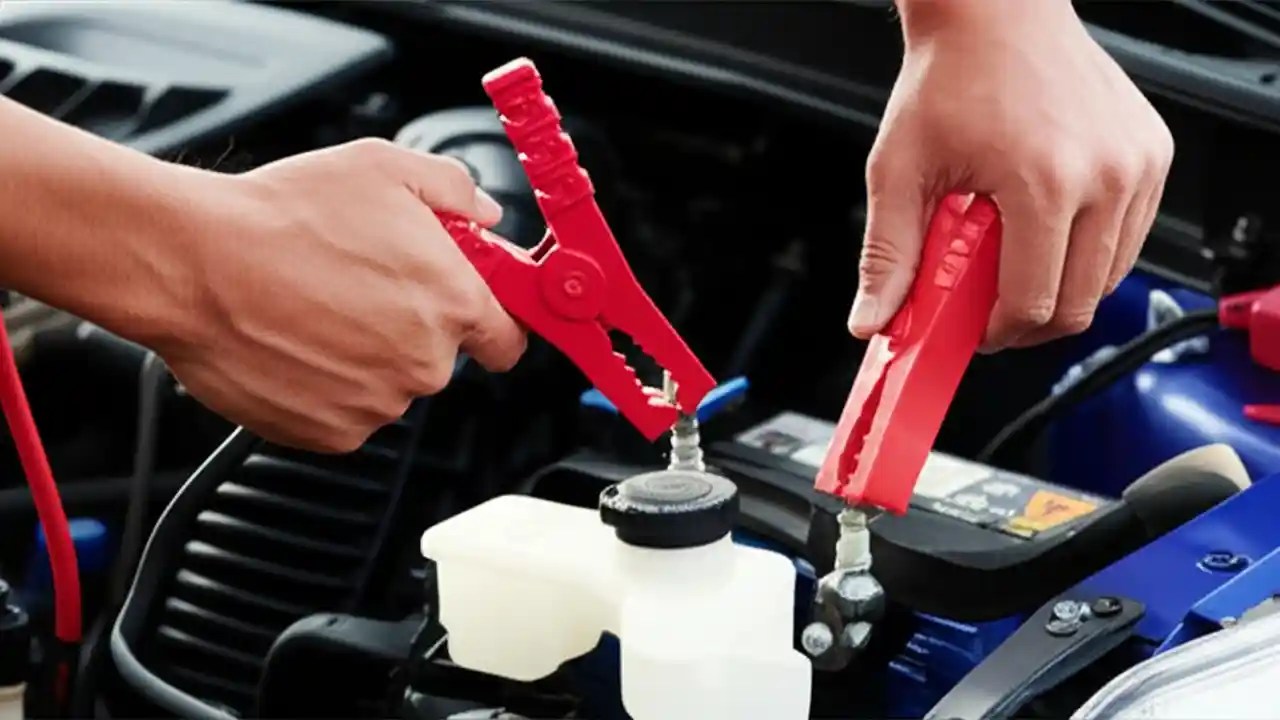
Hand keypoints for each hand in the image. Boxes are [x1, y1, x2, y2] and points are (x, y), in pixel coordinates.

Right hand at [156, 139, 525, 451]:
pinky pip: (345, 412)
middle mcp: (423, 364)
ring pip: (388, 385)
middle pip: (439, 358)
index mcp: (452, 302)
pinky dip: (325, 386)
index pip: (508, 341)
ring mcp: (377, 404)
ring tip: (315, 306)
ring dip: (364, 356)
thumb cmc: (281, 216)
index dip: (492, 325)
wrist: (194, 263)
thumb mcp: (385, 167)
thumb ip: (455, 190)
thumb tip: (484, 212)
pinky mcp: (330, 433)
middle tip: (359, 286)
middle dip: (411, 326)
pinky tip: (295, 340)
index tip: (475, 316)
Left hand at [848, 0, 1174, 350]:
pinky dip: (1090, 252)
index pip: (1034, 302)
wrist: (994, 14)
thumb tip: (872, 320)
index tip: (973, 329)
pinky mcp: (1152, 154)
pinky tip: (1046, 231)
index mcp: (1045, 183)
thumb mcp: (899, 171)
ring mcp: (1138, 164)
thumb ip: (887, 255)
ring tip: (1014, 262)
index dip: (997, 331)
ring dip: (1063, 287)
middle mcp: (1106, 174)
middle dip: (1031, 321)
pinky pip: (1130, 237)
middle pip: (1081, 302)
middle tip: (992, 309)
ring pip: (1111, 277)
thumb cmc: (950, 78)